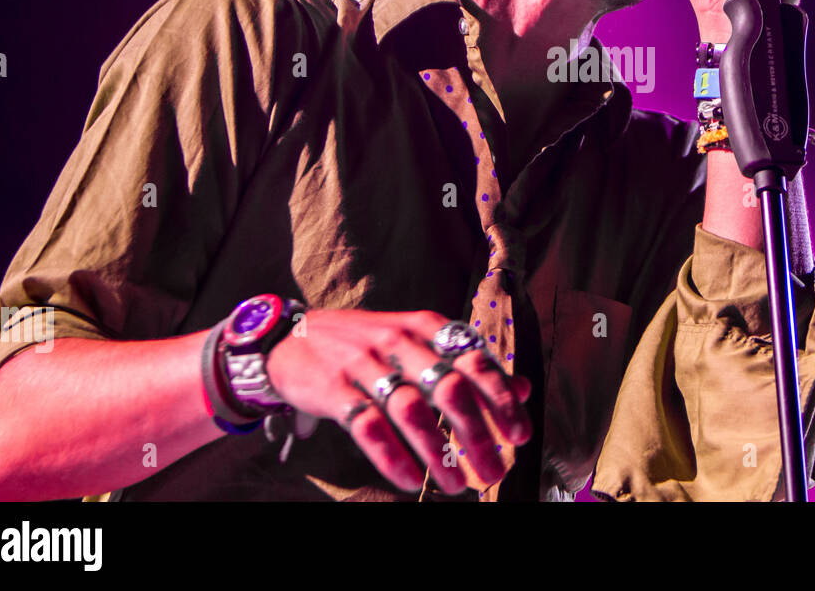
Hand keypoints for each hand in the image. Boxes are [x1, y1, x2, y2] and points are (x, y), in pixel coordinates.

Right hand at [265, 309, 531, 494]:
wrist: (291, 336)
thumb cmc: (367, 343)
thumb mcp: (419, 342)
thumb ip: (468, 364)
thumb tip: (522, 388)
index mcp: (426, 327)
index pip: (474, 361)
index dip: (502, 399)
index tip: (520, 435)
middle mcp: (399, 341)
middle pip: (448, 388)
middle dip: (477, 434)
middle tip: (495, 471)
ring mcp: (364, 364)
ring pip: (410, 410)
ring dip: (438, 453)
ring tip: (457, 487)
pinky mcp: (333, 389)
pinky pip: (367, 426)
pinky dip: (391, 456)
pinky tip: (410, 481)